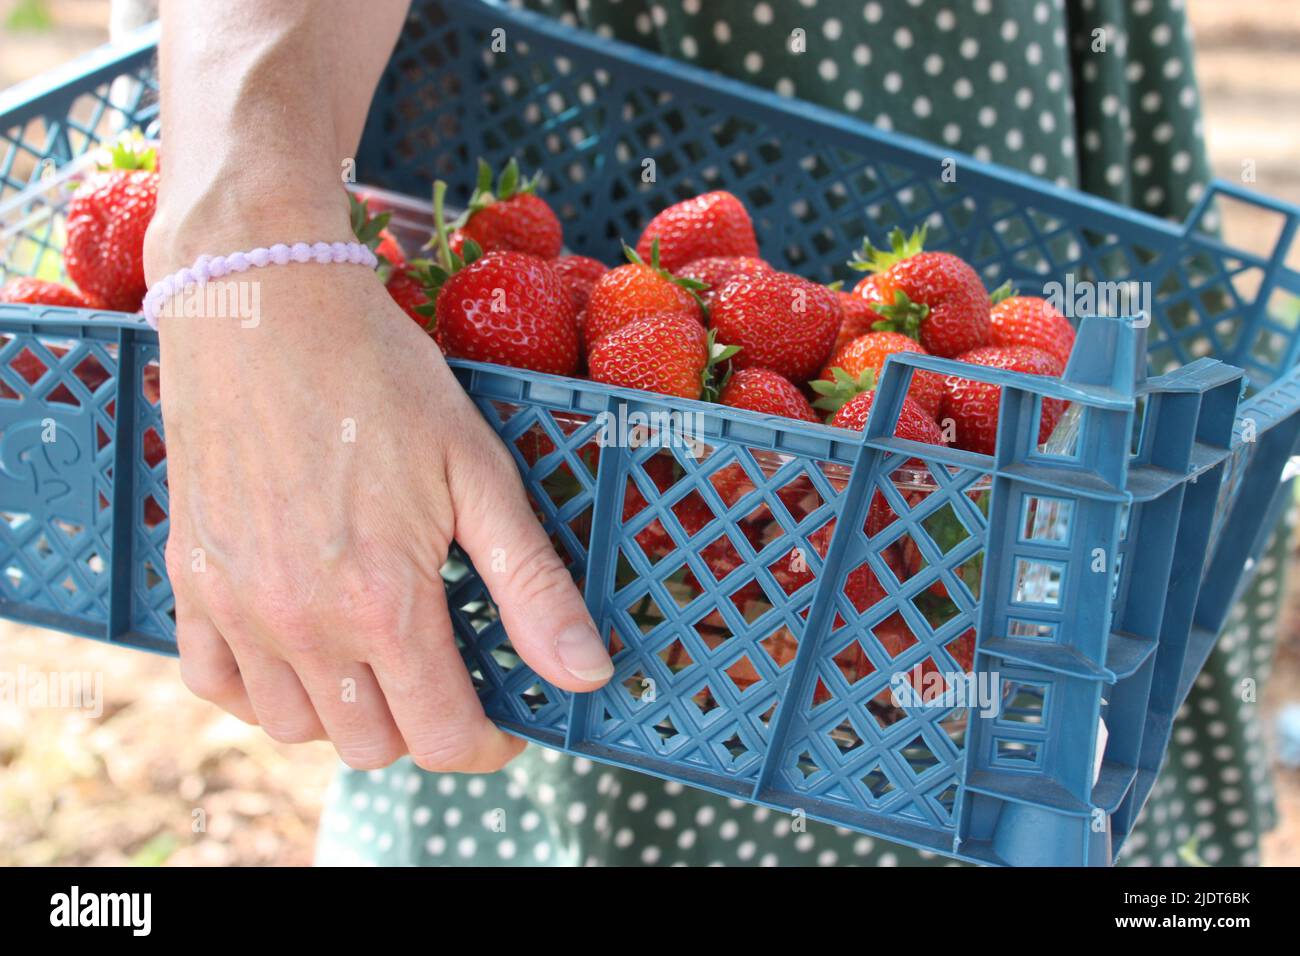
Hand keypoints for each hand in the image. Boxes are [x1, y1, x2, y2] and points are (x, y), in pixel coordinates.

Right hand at [147, 241, 612, 771]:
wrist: (265, 302)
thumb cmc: (381, 376)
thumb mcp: (479, 472)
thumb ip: (531, 585)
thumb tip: (585, 673)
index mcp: (384, 602)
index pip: (444, 736)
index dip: (489, 744)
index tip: (506, 722)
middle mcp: (302, 622)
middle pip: (373, 746)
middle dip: (425, 725)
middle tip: (448, 671)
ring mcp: (236, 607)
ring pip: (298, 728)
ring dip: (349, 713)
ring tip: (380, 654)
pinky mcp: (191, 581)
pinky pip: (216, 685)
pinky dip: (263, 689)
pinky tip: (300, 648)